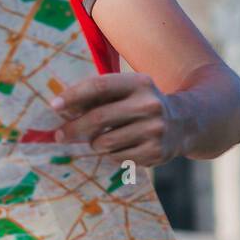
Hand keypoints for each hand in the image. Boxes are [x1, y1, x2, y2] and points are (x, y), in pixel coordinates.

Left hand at [51, 73, 183, 167]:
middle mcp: (150, 104)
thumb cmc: (140, 105)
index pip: (98, 87)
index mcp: (139, 83)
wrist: (185, 123)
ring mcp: (155, 130)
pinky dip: (111, 154)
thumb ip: (96, 97)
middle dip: (74, 128)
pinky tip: (121, 147)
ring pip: (105, 142)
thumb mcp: (126, 92)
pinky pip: (117, 157)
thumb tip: (60, 109)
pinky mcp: (156, 152)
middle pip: (99, 118)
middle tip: (59, 135)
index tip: (53, 106)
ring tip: (100, 140)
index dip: (73, 96)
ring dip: (94, 143)